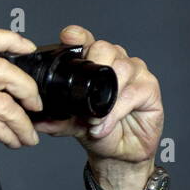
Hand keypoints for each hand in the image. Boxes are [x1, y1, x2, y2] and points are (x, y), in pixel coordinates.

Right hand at [0, 28, 43, 186]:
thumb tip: (1, 91)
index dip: (9, 39)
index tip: (27, 48)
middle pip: (3, 68)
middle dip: (27, 86)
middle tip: (35, 102)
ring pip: (7, 103)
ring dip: (24, 121)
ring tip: (27, 134)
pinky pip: (1, 126)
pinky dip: (13, 136)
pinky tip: (13, 142)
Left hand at [32, 25, 163, 165]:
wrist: (120, 153)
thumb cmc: (99, 131)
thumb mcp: (72, 125)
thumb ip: (58, 120)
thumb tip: (39, 120)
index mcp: (94, 63)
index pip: (87, 40)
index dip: (78, 36)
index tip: (68, 38)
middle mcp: (116, 62)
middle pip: (105, 48)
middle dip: (93, 67)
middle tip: (83, 94)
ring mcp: (135, 73)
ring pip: (121, 69)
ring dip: (105, 97)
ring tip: (93, 120)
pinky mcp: (150, 88)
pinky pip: (133, 92)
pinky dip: (116, 111)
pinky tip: (105, 125)